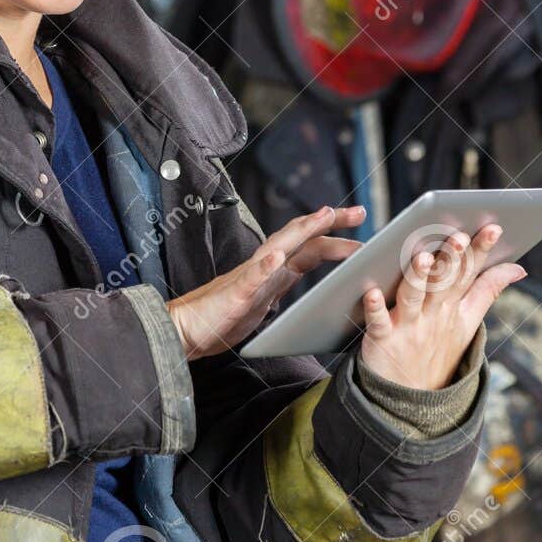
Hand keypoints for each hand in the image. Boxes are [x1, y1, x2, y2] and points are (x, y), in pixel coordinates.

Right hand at [166, 205, 366, 360]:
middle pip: (299, 238)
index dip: (333, 235)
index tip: (358, 225)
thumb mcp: (259, 305)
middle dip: (329, 222)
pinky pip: (250, 279)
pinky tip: (277, 257)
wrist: (183, 330)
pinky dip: (264, 266)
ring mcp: (247, 279)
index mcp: (271, 273)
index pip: (307, 247)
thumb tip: (304, 296)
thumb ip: (278, 292)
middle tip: (358, 211)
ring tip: (324, 216)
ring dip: (302, 230)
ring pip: (278, 248)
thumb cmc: (218, 319)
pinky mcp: (233, 296)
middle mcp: (262, 269)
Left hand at [359, 223, 524, 389]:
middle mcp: (434, 314)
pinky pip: (378, 323)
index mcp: (455, 307)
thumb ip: (488, 290)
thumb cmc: (438, 351)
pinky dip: (375, 309)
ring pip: (413, 297)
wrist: (413, 402)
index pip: (470, 273)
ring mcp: (409, 327)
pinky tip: (371, 293)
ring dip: (417, 278)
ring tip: (421, 258)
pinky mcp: (383, 341)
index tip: (493, 227)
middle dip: (451, 259)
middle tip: (458, 237)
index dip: (481, 250)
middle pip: (444, 282)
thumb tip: (519, 268)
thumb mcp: (468, 322)